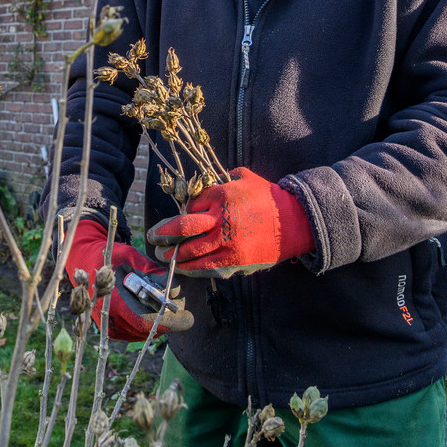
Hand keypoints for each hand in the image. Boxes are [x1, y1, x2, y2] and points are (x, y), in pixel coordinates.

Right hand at [63, 218, 192, 341]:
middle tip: (177, 302)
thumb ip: (153, 273)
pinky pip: (140, 331)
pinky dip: (149, 320)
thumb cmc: (110, 256)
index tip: (188, 318)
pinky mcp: (116, 332)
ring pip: (147, 332)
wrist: (85, 263)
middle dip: (169, 317)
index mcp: (114, 303)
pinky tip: (146, 305)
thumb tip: (174, 290)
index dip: (170, 322)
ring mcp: (113, 329)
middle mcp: (112, 322)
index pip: (147, 321)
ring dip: (159, 319)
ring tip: (156, 299)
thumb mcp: (132, 257)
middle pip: (151, 328)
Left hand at [146, 167, 315, 277]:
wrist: (294, 222)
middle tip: (152, 237)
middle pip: (182, 227)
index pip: (189, 205)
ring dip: (173, 255)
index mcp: (221, 195)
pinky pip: (206, 267)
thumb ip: (222, 178)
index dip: (178, 214)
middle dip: (163, 234)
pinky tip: (182, 268)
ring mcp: (227, 241)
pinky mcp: (235, 261)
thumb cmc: (268, 198)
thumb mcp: (244, 178)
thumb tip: (202, 184)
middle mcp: (221, 218)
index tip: (171, 220)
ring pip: (191, 251)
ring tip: (163, 256)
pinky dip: (191, 268)